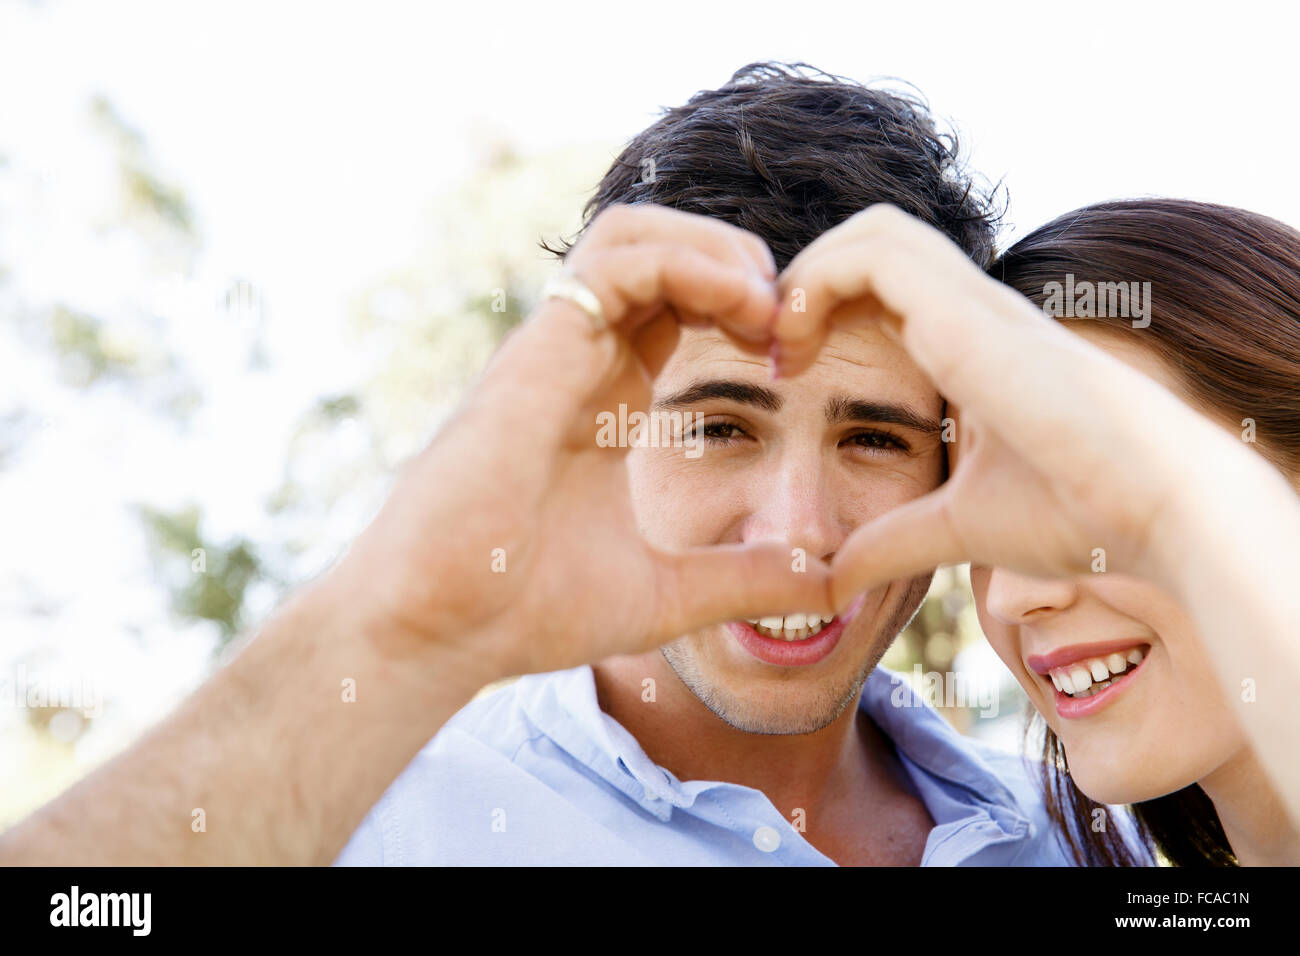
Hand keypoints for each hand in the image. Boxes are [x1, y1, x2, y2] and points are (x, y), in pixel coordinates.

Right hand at [330, 204, 834, 682]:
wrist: (439, 629)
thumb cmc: (527, 610)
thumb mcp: (669, 594)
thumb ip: (744, 579)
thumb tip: (825, 583)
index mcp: (607, 401)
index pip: (678, 306)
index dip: (742, 308)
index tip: (793, 356)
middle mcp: (582, 361)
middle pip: (661, 253)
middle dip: (737, 262)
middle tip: (790, 318)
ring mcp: (556, 349)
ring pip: (634, 234)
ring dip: (715, 247)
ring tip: (768, 301)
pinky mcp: (537, 350)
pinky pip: (615, 261)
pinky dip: (687, 261)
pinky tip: (739, 305)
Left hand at [771, 204, 1241, 605]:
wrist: (1154, 508)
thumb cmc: (1081, 514)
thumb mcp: (956, 527)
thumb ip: (892, 544)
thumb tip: (832, 580)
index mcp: (968, 351)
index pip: (884, 292)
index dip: (824, 313)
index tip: (785, 373)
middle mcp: (969, 315)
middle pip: (873, 244)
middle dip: (808, 281)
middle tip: (774, 349)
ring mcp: (971, 305)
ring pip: (873, 232)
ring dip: (810, 275)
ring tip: (780, 343)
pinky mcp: (967, 312)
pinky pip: (874, 252)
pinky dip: (819, 278)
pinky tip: (796, 342)